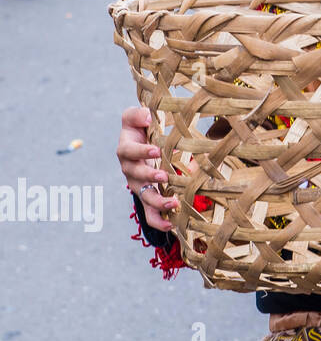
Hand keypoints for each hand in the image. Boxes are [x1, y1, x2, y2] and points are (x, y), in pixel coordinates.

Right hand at [116, 106, 176, 231]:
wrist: (143, 141)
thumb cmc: (141, 127)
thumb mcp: (136, 116)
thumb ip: (137, 114)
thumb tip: (147, 117)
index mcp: (127, 150)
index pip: (129, 151)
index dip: (142, 151)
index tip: (157, 149)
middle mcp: (130, 170)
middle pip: (135, 176)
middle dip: (149, 176)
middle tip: (164, 175)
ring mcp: (138, 186)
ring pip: (143, 196)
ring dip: (157, 200)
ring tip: (172, 202)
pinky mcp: (148, 197)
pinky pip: (150, 213)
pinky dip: (158, 221)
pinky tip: (171, 225)